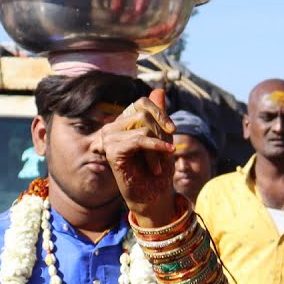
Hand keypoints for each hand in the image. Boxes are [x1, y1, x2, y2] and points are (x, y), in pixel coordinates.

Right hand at [99, 88, 178, 226]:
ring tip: (158, 164)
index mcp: (124, 123)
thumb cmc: (158, 168)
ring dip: (158, 147)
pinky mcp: (113, 151)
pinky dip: (156, 148)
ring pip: (144, 128)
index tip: (173, 130)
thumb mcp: (164, 138)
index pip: (142, 103)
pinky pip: (139, 140)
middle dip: (162, 134)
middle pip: (145, 115)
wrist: (153, 194)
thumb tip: (159, 89)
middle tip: (166, 153)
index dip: (160, 112)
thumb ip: (159, 115)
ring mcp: (110, 139)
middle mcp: (114, 128)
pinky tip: (166, 155)